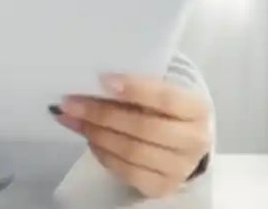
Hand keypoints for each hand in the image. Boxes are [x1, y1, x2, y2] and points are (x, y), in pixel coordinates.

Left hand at [53, 74, 212, 198]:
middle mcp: (194, 140)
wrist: (180, 143)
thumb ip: (134, 86)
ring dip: (95, 133)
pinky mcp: (162, 186)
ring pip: (132, 152)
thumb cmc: (162, 109)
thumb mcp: (158, 91)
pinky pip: (126, 172)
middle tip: (70, 103)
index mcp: (197, 109)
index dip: (135, 89)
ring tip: (71, 119)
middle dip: (102, 114)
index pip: (167, 98)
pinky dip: (103, 154)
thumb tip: (90, 81)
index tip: (103, 80)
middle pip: (145, 128)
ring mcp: (180, 168)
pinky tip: (89, 139)